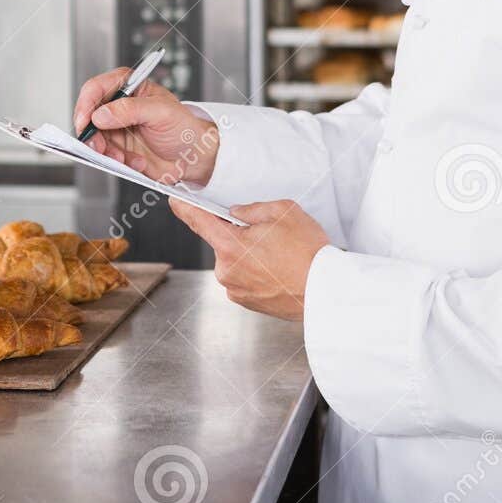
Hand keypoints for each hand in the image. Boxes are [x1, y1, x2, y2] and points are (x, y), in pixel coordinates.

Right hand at [72, 68, 218, 184]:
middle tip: (99, 147)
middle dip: (93, 134)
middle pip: (88, 116)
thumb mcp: (161, 112)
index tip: (86, 122)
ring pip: (94, 139)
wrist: (194, 156)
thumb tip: (101, 114)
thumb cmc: (184, 127)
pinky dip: (116, 161)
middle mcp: (118, 106)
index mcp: (128, 87)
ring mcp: (116, 128)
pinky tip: (135, 161)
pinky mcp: (118, 147)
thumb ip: (130, 110)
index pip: (96, 88)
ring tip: (123, 158)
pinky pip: (105, 155)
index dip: (86, 104)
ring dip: (106, 152)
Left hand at [169, 198, 330, 320]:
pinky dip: (255, 272)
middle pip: (222, 242)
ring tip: (279, 256)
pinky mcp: (246, 301)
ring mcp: (235, 288)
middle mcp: (226, 270)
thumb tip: (238, 213)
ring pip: (234, 261)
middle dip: (239, 235)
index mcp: (230, 245)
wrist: (326, 292)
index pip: (197, 221)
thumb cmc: (308, 253)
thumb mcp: (284, 212)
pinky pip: (243, 278)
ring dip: (249, 255)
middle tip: (269, 236)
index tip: (175, 200)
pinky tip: (278, 270)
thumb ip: (253, 209)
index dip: (184, 208)